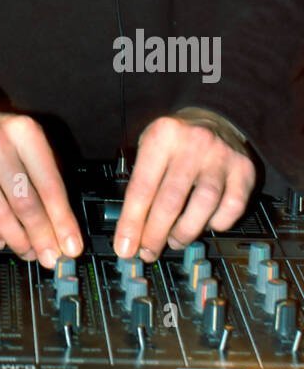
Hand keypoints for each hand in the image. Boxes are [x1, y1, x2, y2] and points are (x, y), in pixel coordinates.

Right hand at [0, 105, 82, 266]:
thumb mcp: (26, 143)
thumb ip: (45, 179)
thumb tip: (61, 228)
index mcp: (24, 132)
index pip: (49, 185)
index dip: (62, 221)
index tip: (71, 246)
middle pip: (26, 203)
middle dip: (42, 237)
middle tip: (49, 256)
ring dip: (17, 240)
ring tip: (26, 250)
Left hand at [113, 112, 255, 261]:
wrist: (214, 116)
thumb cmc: (176, 140)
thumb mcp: (150, 146)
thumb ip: (140, 182)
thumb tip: (130, 231)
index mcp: (163, 135)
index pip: (142, 186)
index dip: (132, 222)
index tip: (125, 247)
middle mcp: (193, 144)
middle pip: (171, 200)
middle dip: (156, 233)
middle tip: (148, 252)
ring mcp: (221, 157)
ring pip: (203, 205)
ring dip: (185, 232)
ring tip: (174, 240)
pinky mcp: (244, 170)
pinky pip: (232, 207)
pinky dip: (217, 223)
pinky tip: (205, 224)